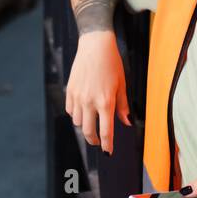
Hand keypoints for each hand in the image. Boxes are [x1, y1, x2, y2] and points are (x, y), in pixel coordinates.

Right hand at [65, 31, 130, 153]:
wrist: (95, 45)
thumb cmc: (112, 64)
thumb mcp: (122, 84)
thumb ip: (123, 106)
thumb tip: (126, 123)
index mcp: (105, 102)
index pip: (106, 131)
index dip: (107, 145)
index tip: (108, 152)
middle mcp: (90, 102)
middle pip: (88, 131)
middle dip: (94, 140)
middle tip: (98, 141)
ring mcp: (78, 96)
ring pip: (77, 122)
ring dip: (84, 126)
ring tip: (91, 122)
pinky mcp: (69, 90)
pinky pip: (70, 110)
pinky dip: (76, 114)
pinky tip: (82, 110)